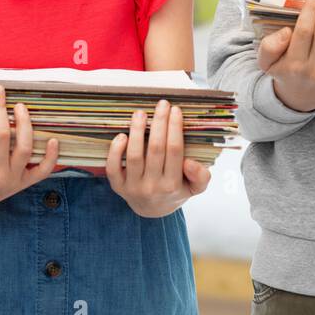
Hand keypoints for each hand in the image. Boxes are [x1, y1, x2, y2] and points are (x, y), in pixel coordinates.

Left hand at [105, 99, 211, 217]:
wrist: (152, 210)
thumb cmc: (176, 190)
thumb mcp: (195, 188)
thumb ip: (201, 176)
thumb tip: (189, 162)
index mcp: (173, 184)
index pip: (175, 150)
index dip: (175, 128)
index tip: (176, 110)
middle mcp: (152, 186)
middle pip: (156, 149)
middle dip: (159, 123)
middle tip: (162, 104)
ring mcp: (133, 187)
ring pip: (134, 156)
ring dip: (137, 131)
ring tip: (140, 113)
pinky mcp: (118, 186)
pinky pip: (113, 168)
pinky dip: (115, 151)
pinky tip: (122, 135)